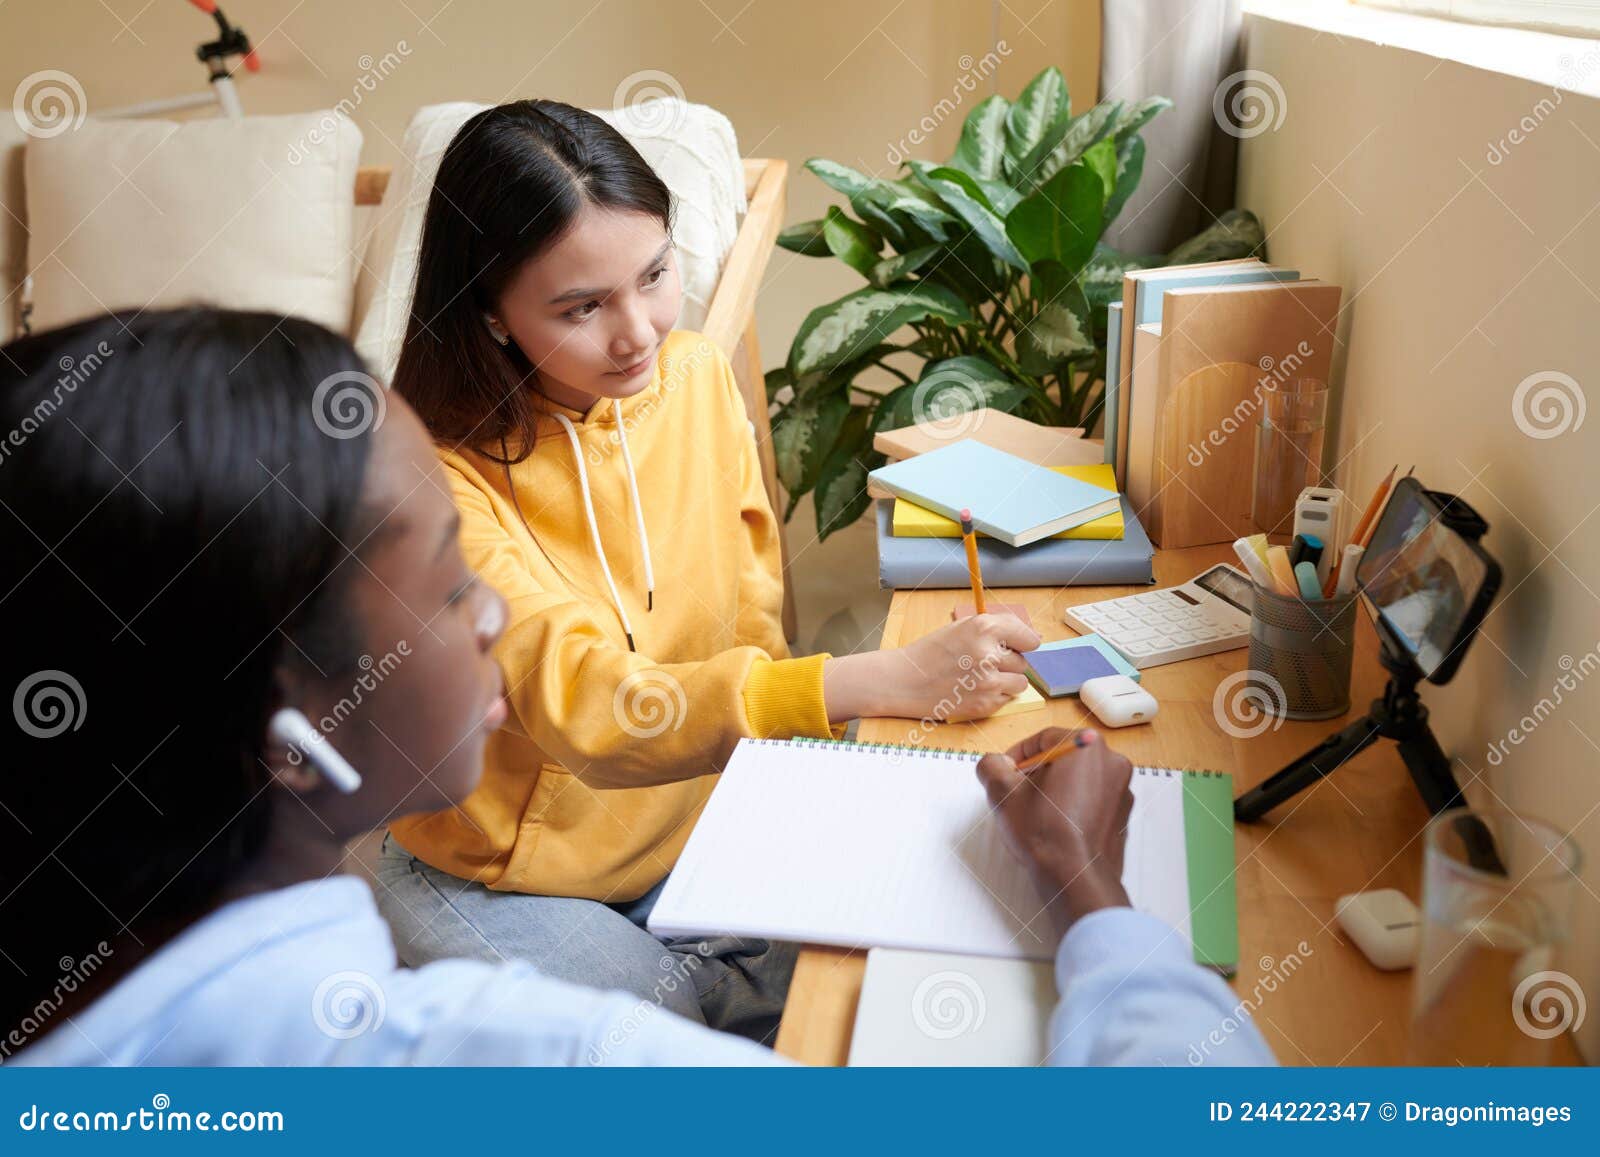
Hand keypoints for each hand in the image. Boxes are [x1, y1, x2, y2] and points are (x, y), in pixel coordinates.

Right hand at [824, 612, 1040, 722]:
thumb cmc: (930, 653)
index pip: (1028, 637)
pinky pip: (1007, 700)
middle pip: (1022, 661)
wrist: (903, 681)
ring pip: (1020, 683)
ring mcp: (988, 683)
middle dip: (1007, 662)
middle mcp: (988, 655)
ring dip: (1006, 680)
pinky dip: (995, 696)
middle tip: (983, 662)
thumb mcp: (961, 628)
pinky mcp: (984, 705)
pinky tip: (974, 690)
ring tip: (981, 677)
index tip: (1022, 644)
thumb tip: (1031, 640)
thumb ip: (994, 630)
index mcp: (983, 629)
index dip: (1024, 641)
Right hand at [975, 726, 1134, 926]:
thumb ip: (991, 766)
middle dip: (1037, 773)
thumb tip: (996, 763)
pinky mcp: (1124, 815)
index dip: (1017, 756)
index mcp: (1086, 745)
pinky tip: (1056, 826)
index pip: (1043, 739)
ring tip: (1035, 813)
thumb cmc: (1042, 830)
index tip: (1004, 774)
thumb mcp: (1002, 792)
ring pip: (1079, 779)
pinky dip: (1075, 805)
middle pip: (1064, 757)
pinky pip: (1093, 800)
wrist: (1076, 878)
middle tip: (1017, 794)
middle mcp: (1112, 761)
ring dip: (1056, 789)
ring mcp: (1122, 789)